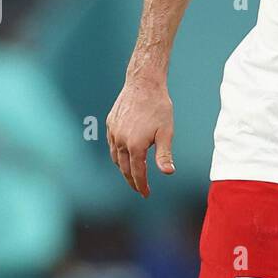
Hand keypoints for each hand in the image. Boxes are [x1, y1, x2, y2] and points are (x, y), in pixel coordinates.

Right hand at [106, 74, 174, 196]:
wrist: (144, 84)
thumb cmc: (159, 107)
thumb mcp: (166, 132)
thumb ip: (164, 154)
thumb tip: (168, 172)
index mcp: (135, 145)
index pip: (137, 172)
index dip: (142, 185)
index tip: (146, 194)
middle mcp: (121, 141)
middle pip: (124, 168)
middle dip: (132, 181)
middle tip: (140, 189)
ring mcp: (113, 132)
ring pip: (116, 158)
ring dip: (124, 169)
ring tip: (133, 175)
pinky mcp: (110, 124)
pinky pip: (112, 145)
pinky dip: (118, 154)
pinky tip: (125, 155)